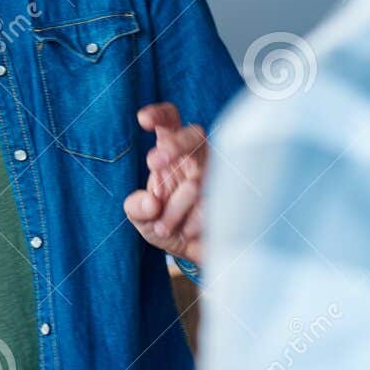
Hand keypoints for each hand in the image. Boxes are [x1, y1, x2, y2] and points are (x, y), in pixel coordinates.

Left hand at [123, 102, 208, 264]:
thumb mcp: (143, 219)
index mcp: (170, 153)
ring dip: (178, 202)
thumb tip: (150, 203)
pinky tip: (186, 231)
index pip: (170, 121)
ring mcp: (216, 176)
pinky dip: (196, 219)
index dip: (160, 115)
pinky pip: (216, 201)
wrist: (192, 254)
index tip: (143, 120)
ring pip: (202, 173)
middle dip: (176, 144)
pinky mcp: (232, 197)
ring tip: (162, 225)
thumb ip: (137, 208)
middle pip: (195, 135)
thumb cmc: (165, 226)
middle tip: (153, 162)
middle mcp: (195, 158)